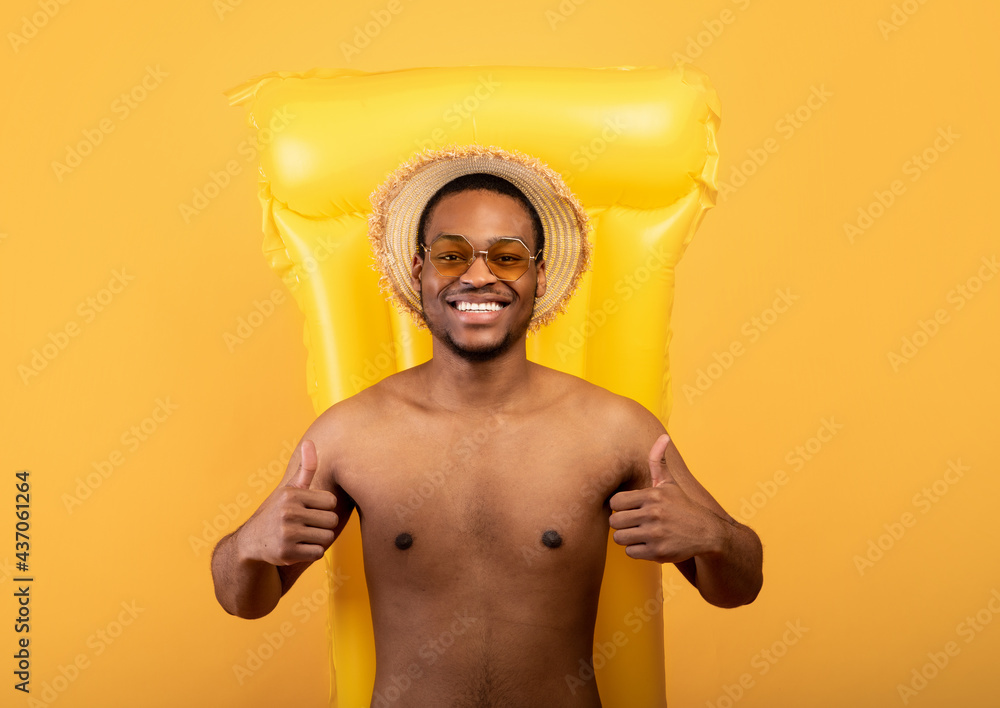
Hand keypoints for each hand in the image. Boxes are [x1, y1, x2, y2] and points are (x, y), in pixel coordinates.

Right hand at [237, 440, 338, 565]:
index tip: (310, 510)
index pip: (331, 501)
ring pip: (327, 537)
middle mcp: (288, 512)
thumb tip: (310, 441)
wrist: (252, 541)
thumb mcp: (290, 489)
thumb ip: (305, 468)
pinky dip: (312, 553)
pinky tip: (298, 548)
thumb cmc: (280, 511)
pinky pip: (318, 553)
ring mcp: (286, 533)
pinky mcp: (286, 553)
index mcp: (291, 494)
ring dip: (318, 540)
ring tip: (302, 536)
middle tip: (306, 526)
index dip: (324, 508)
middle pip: (332, 521)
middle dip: (323, 525)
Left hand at [609, 434, 724, 563]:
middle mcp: (653, 514)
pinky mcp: (658, 552)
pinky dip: (636, 550)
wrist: (706, 533)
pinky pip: (630, 552)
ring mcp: (655, 534)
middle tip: (632, 523)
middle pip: (614, 522)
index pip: (615, 502)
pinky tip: (647, 544)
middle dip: (621, 523)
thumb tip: (663, 436)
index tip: (628, 509)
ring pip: (620, 538)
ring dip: (627, 537)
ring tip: (638, 533)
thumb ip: (659, 461)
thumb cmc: (682, 506)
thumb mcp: (670, 484)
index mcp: (652, 495)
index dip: (619, 507)